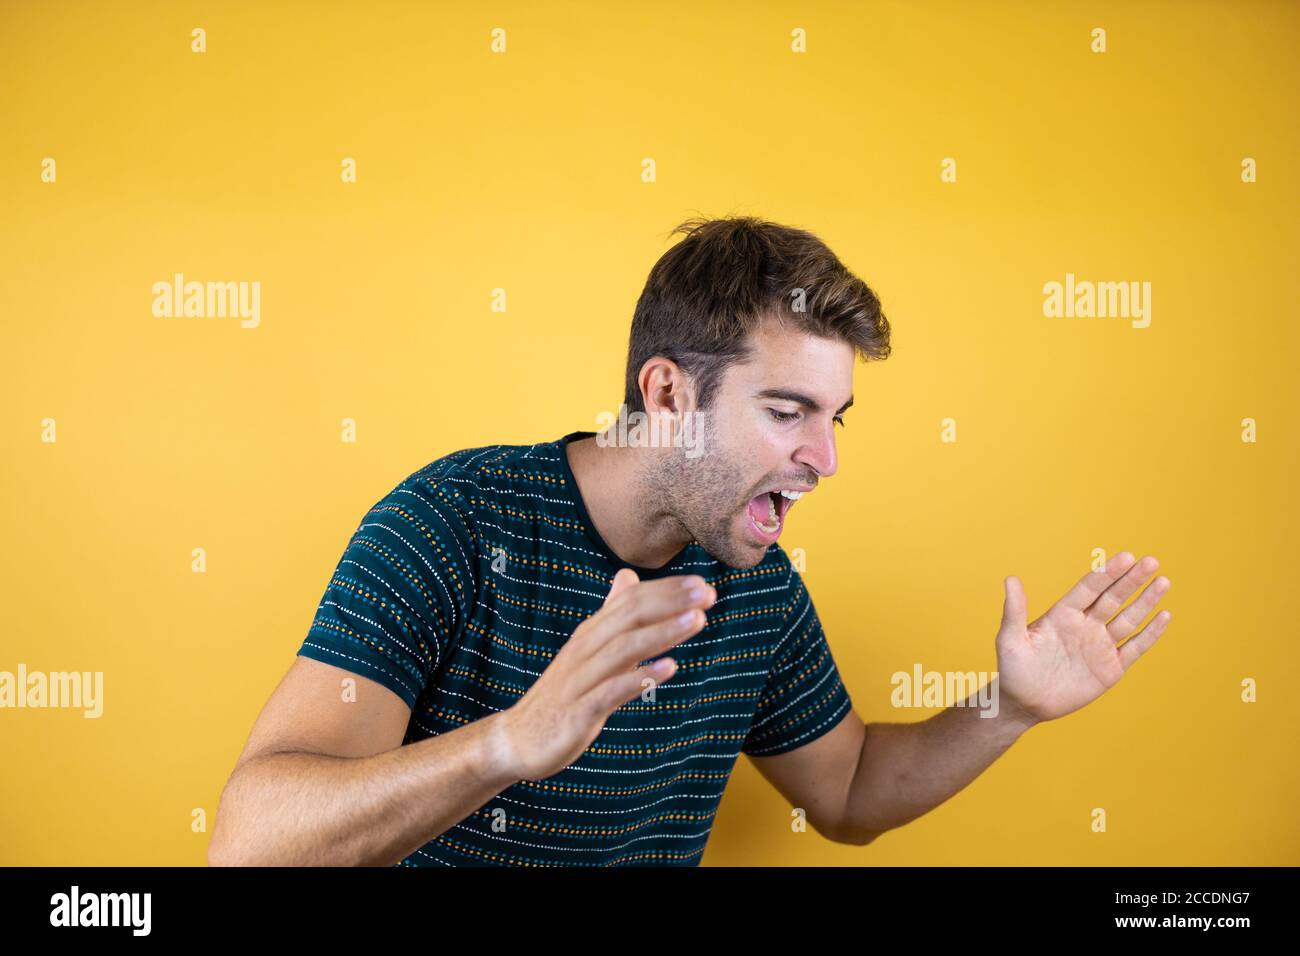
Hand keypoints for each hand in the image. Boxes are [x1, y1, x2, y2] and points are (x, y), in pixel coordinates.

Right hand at [492, 568, 714, 780]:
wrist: (520, 739)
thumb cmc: (563, 693)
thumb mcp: (588, 649)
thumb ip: (611, 616)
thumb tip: (627, 577)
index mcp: (591, 634)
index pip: (631, 601)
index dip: (666, 591)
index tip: (702, 584)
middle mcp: (586, 649)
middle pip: (630, 616)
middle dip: (670, 603)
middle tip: (707, 594)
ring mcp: (581, 679)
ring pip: (624, 648)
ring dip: (663, 632)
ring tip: (697, 620)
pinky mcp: (579, 710)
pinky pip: (612, 690)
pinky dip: (640, 677)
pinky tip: (670, 668)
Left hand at [995, 552, 1172, 724]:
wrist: (1025, 703)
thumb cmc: (1013, 669)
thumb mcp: (1010, 639)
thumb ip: (1014, 611)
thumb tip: (1010, 578)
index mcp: (1062, 614)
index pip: (1089, 588)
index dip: (1107, 573)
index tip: (1126, 556)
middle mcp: (1085, 625)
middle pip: (1113, 598)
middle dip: (1132, 580)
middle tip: (1151, 561)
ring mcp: (1099, 645)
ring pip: (1128, 619)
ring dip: (1145, 601)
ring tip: (1163, 581)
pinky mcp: (1111, 668)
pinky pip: (1135, 648)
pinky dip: (1150, 634)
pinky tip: (1164, 615)